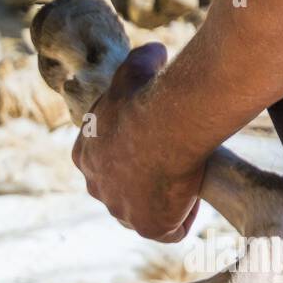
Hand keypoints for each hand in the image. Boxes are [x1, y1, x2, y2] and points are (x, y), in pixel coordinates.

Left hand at [73, 43, 205, 243]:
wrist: (166, 122)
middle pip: (125, 192)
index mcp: (85, 153)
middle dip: (149, 182)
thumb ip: (141, 62)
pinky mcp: (147, 226)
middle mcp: (96, 186)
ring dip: (168, 200)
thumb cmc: (149, 95)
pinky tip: (197, 193)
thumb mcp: (135, 69)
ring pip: (146, 212)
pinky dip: (186, 215)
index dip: (136, 155)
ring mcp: (119, 209)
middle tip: (177, 163)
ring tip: (190, 178)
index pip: (108, 163)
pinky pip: (170, 230)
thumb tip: (155, 53)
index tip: (159, 144)